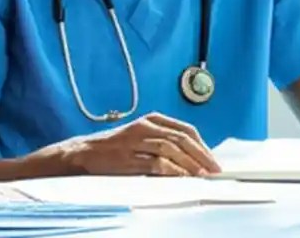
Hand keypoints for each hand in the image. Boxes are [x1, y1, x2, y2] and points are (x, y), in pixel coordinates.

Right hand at [65, 112, 221, 176]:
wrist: (86, 152)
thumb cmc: (116, 147)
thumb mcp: (141, 137)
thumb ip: (164, 142)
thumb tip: (194, 159)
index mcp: (151, 119)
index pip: (185, 129)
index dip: (202, 146)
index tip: (213, 160)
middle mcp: (145, 127)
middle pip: (181, 139)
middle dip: (201, 156)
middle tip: (213, 171)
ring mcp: (136, 141)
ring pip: (171, 149)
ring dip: (189, 164)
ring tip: (201, 176)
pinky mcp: (129, 157)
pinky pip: (156, 163)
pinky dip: (172, 171)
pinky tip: (181, 178)